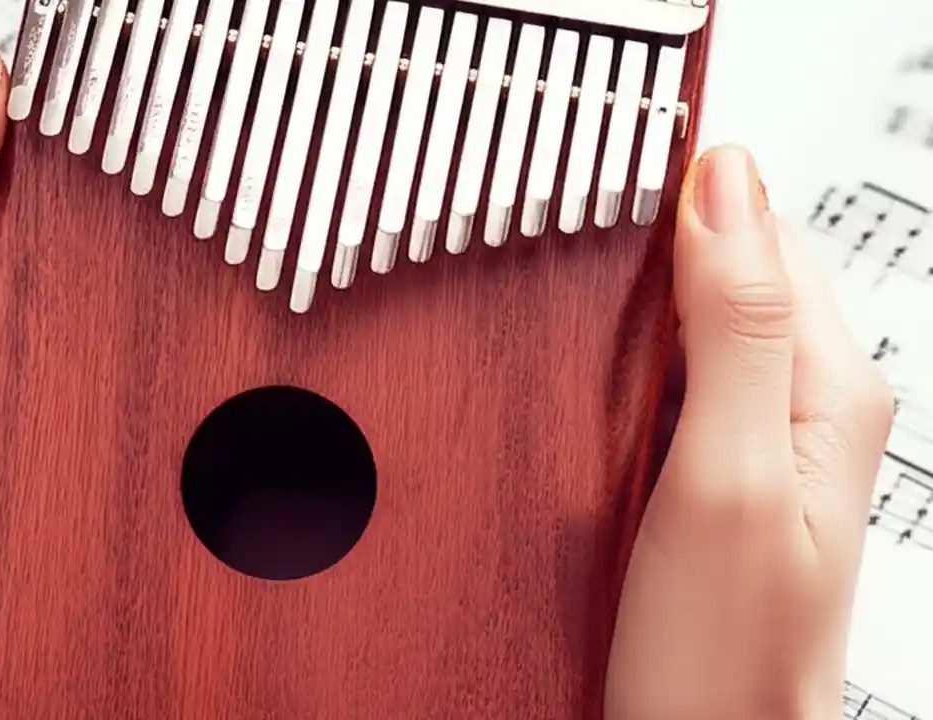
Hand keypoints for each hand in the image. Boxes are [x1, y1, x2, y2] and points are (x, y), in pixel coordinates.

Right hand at [605, 146, 893, 718]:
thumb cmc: (725, 653)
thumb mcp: (725, 474)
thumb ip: (730, 328)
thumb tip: (721, 186)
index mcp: (828, 386)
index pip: (761, 231)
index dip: (681, 199)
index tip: (600, 201)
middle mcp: (806, 401)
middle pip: (734, 267)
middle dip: (654, 249)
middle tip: (574, 263)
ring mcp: (762, 437)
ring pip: (701, 319)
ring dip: (637, 304)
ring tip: (576, 315)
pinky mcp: (718, 469)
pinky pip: (679, 376)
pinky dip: (631, 359)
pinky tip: (594, 376)